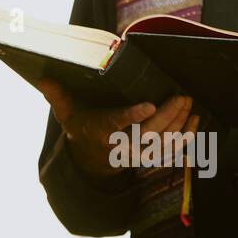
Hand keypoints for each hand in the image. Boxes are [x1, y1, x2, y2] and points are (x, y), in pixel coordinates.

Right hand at [36, 78, 198, 176]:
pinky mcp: (149, 157)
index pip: (118, 124)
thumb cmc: (81, 127)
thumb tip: (42, 79)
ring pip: (163, 142)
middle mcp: (121, 145)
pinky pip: (170, 151)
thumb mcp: (66, 113)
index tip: (149, 106)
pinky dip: (185, 138)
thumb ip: (57, 96)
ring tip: (189, 105)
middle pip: (148, 132)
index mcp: (100, 131)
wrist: (91, 158)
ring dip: (179, 124)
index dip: (133, 116)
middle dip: (168, 115)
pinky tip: (194, 121)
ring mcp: (137, 154)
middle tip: (181, 96)